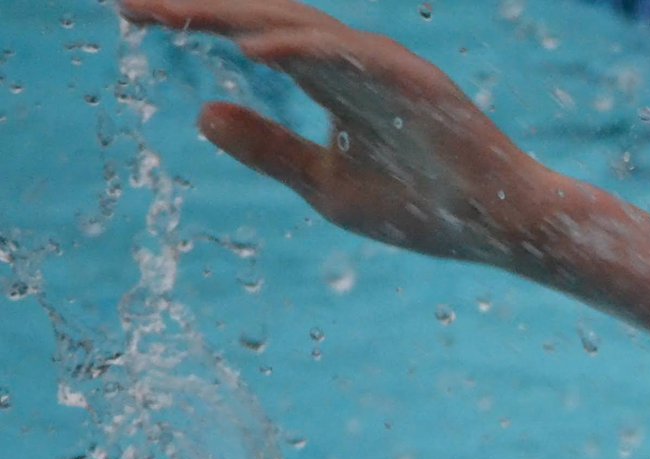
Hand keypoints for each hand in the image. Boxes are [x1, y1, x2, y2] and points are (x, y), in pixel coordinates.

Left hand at [122, 0, 551, 266]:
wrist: (503, 228)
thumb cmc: (426, 209)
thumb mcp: (326, 184)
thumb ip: (268, 148)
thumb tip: (200, 113)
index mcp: (334, 79)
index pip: (252, 36)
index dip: (193, 20)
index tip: (131, 13)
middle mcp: (355, 61)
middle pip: (263, 18)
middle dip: (196, 7)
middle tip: (128, 1)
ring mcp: (385, 68)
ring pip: (297, 27)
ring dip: (233, 16)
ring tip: (173, 11)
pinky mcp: (414, 84)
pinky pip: (347, 59)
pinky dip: (298, 51)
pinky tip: (249, 50)